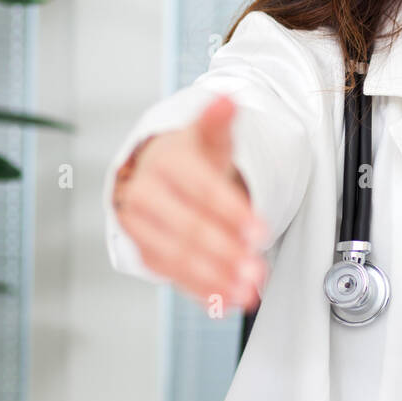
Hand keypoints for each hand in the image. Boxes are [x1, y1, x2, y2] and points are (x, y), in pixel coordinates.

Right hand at [112, 94, 269, 309]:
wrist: (156, 173)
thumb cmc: (188, 157)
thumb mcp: (207, 137)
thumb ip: (219, 122)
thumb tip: (227, 100)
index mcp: (165, 163)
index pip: (200, 188)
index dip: (231, 211)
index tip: (260, 231)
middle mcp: (144, 195)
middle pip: (188, 228)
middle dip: (226, 252)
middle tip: (257, 270)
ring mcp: (140, 227)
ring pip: (177, 256)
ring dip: (214, 278)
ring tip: (247, 291)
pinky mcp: (144, 250)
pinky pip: (172, 275)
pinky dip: (200, 290)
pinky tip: (226, 300)